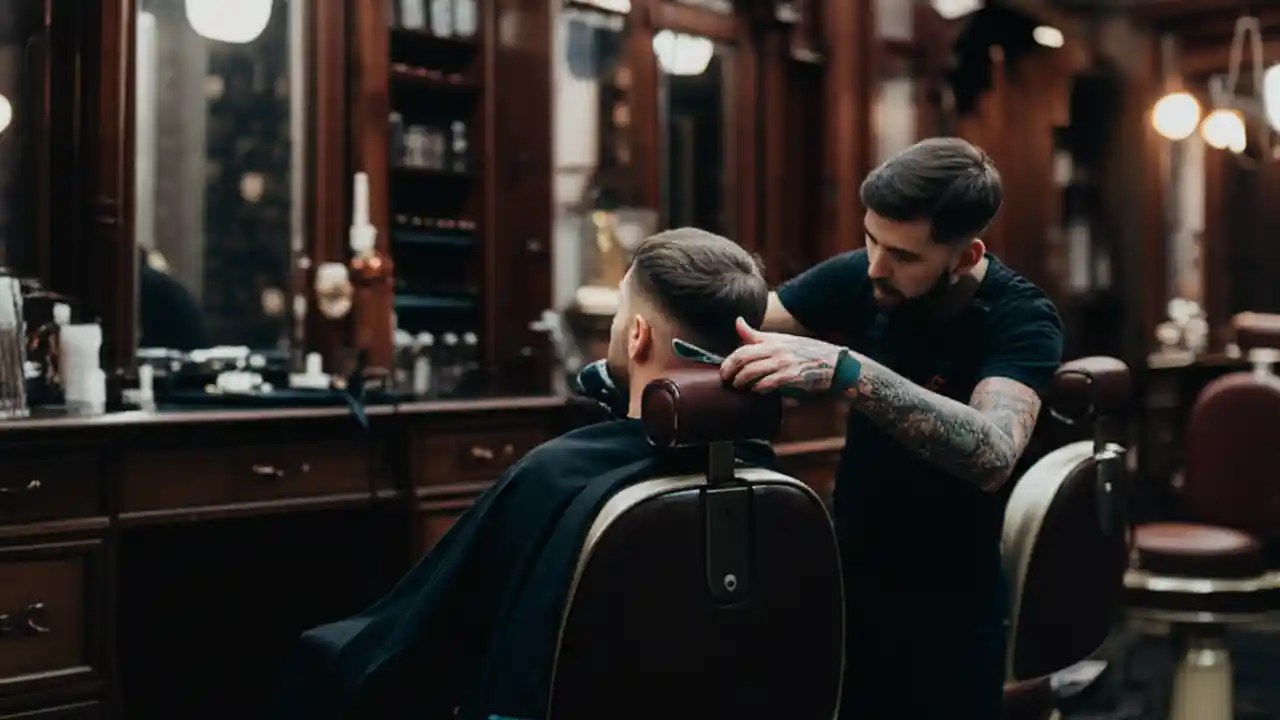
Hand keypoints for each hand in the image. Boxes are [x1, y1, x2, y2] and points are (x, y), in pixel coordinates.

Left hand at [720, 317, 841, 394]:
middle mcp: (776, 349)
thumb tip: (737, 321)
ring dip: (742, 382)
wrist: (834, 363)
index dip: (729, 361)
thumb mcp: (780, 339)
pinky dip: (759, 388)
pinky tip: (757, 391)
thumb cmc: (804, 352)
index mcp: (772, 340)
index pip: (743, 348)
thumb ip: (756, 335)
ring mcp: (784, 363)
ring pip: (753, 372)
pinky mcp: (792, 376)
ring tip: (739, 387)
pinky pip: (769, 383)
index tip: (724, 371)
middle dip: (731, 372)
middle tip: (727, 381)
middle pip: (744, 359)